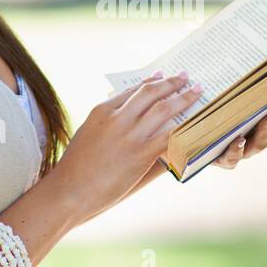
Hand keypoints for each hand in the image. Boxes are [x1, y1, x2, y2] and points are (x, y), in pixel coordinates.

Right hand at [50, 70, 202, 218]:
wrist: (69, 191)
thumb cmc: (75, 167)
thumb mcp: (87, 134)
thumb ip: (106, 122)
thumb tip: (127, 114)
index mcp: (102, 110)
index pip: (132, 90)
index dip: (151, 82)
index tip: (163, 75)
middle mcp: (118, 118)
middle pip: (151, 93)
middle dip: (171, 83)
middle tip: (186, 77)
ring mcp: (130, 136)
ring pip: (164, 109)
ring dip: (184, 98)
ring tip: (196, 92)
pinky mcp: (141, 155)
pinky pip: (170, 137)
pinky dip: (184, 129)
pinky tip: (195, 125)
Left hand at [212, 81, 266, 169]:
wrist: (197, 137)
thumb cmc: (223, 109)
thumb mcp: (241, 92)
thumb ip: (256, 80)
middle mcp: (264, 136)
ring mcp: (246, 149)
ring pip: (263, 143)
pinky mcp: (225, 159)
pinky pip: (233, 157)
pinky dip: (236, 149)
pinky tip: (237, 139)